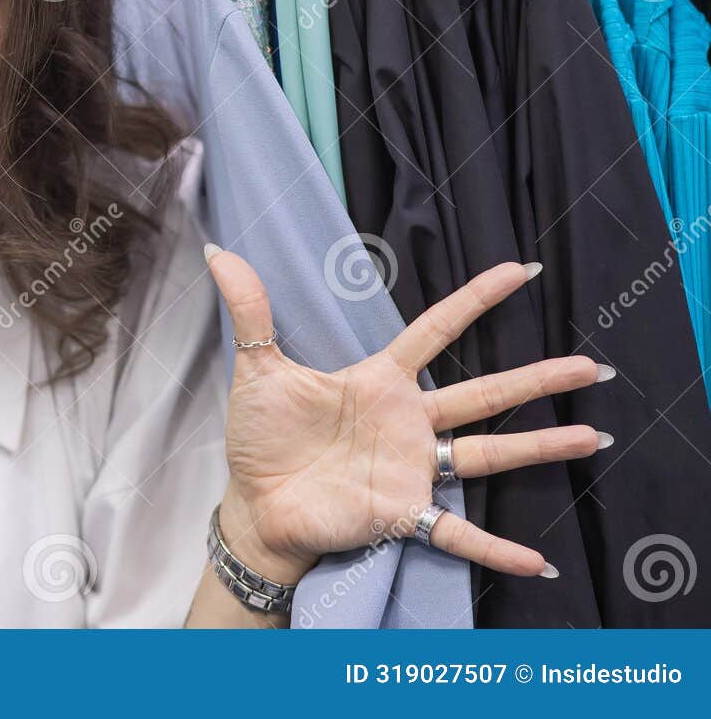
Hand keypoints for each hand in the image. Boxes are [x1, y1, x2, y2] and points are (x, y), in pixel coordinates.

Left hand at [205, 246, 608, 584]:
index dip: (475, 301)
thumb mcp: (257, 369)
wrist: (254, 504)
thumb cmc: (260, 437)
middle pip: (483, 393)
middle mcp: (407, 423)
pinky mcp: (402, 513)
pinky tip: (540, 561)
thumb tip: (221, 252)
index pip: (435, 331)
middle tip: (592, 364)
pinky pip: (457, 533)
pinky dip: (496, 549)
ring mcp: (411, 469)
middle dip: (537, 379)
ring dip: (539, 449)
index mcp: (378, 382)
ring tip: (592, 436)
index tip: (519, 271)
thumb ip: (250, 311)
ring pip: (487, 455)